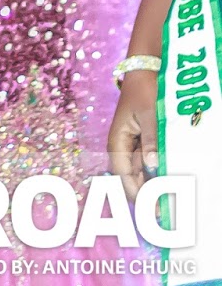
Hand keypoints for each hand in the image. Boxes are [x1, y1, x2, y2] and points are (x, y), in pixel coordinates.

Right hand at [108, 68, 159, 201]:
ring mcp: (132, 145)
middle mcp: (122, 147)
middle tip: (163, 213)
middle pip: (131, 178)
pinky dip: (157, 174)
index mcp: (117, 141)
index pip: (123, 175)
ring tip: (168, 203)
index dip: (136, 193)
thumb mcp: (149, 116)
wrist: (145, 71)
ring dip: (152, 186)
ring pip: (141, 173)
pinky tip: (169, 183)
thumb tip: (152, 166)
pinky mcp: (143, 142)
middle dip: (145, 195)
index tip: (150, 209)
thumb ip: (151, 141)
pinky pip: (148, 163)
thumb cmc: (144, 90)